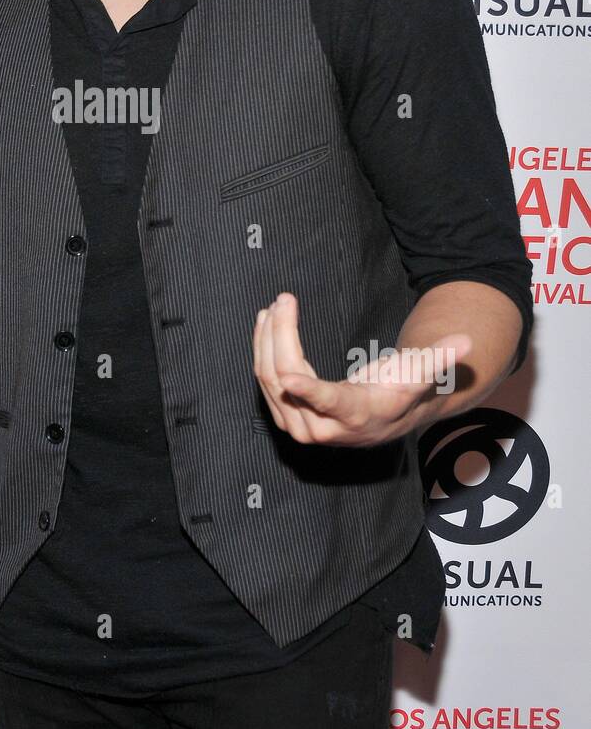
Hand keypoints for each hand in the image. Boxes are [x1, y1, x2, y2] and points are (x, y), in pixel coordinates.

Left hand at [252, 292, 471, 445]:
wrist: (383, 419)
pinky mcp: (286, 416)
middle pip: (289, 378)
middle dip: (281, 336)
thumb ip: (440, 358)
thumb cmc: (403, 391)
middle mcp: (323, 427)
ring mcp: (300, 425)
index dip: (308, 391)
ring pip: (270, 379)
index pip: (330, 403)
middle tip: (283, 300)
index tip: (289, 376)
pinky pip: (265, 382)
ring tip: (273, 308)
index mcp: (356, 415)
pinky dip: (262, 349)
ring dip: (267, 340)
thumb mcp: (422, 374)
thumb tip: (466, 342)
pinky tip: (266, 324)